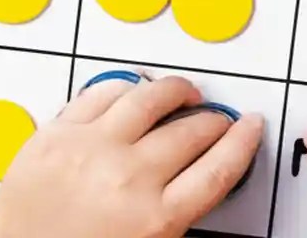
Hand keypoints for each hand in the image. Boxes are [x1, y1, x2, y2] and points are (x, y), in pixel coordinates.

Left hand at [0, 76, 264, 237]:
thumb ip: (173, 209)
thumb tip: (198, 171)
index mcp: (156, 218)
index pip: (218, 167)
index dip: (242, 141)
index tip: (250, 126)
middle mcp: (128, 178)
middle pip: (191, 131)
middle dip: (213, 120)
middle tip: (217, 117)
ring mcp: (90, 149)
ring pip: (149, 98)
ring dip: (174, 91)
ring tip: (182, 92)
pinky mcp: (56, 133)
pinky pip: (101, 93)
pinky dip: (124, 88)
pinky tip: (132, 90)